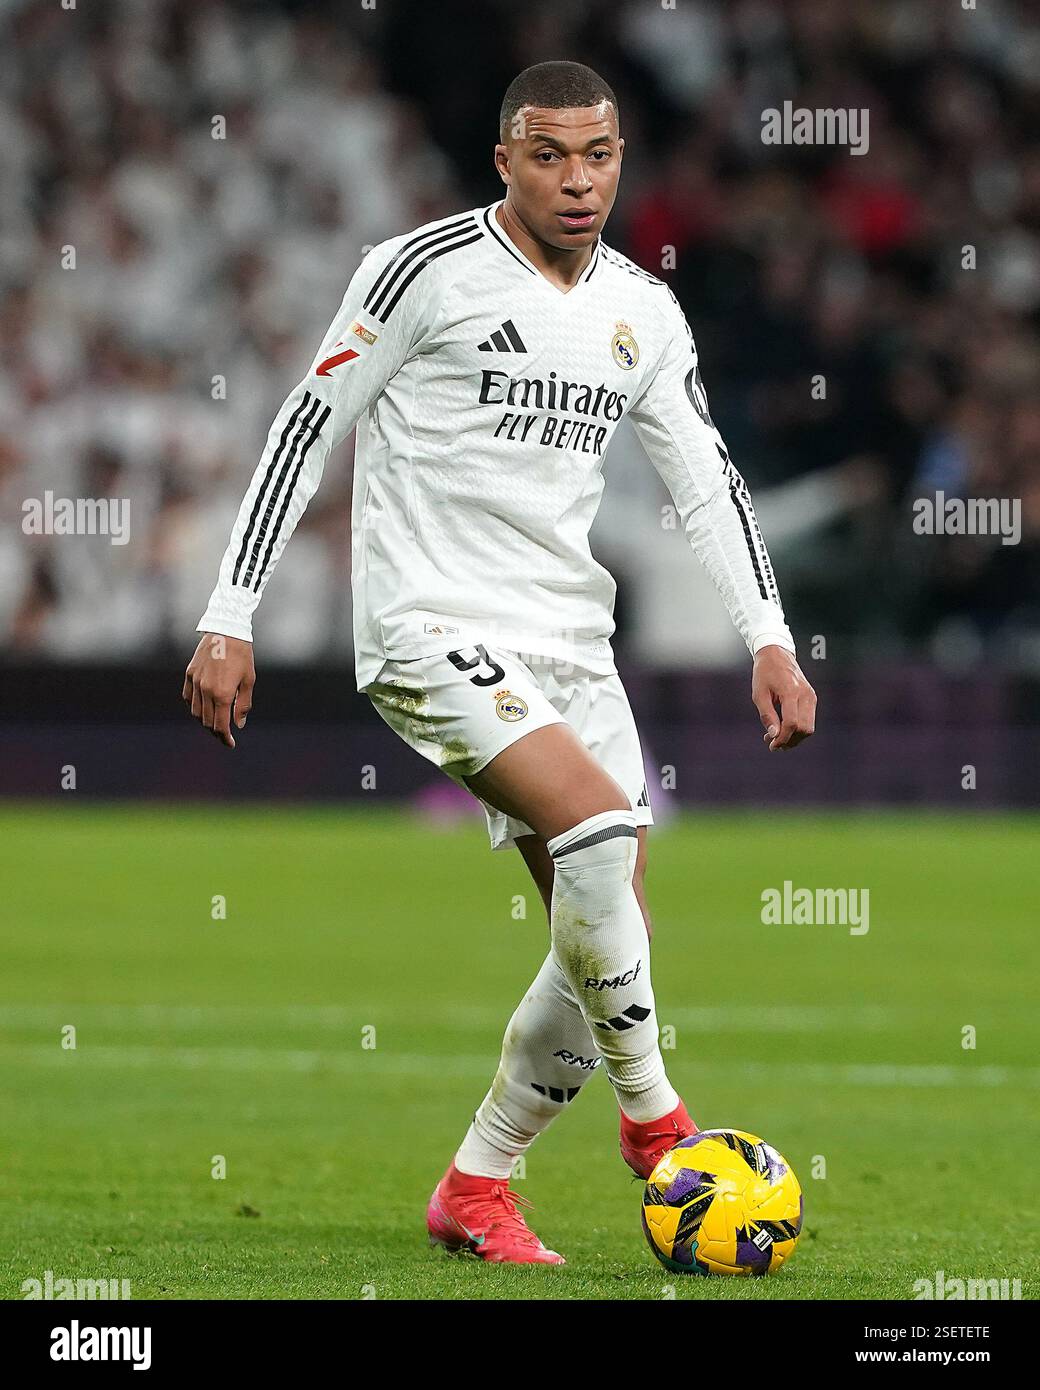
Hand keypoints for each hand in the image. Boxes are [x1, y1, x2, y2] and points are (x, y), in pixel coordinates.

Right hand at [182, 633, 254, 748]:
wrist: (226, 631)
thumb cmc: (242, 655)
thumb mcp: (249, 681)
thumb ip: (243, 705)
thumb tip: (239, 725)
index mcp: (223, 694)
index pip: (220, 725)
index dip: (225, 738)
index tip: (230, 744)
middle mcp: (206, 690)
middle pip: (207, 721)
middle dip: (216, 732)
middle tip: (225, 735)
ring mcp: (195, 682)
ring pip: (196, 712)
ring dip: (205, 721)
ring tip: (214, 723)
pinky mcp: (189, 674)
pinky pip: (188, 698)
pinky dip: (194, 707)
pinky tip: (203, 709)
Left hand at [752, 645, 816, 751]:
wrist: (777, 655)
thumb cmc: (764, 673)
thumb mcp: (759, 694)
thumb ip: (767, 715)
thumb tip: (774, 735)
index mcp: (791, 691)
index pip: (792, 723)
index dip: (782, 738)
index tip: (771, 745)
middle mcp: (805, 695)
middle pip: (804, 728)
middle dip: (790, 741)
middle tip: (773, 744)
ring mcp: (811, 696)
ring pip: (809, 727)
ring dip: (795, 738)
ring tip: (777, 739)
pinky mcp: (812, 698)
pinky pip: (809, 720)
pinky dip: (798, 729)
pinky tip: (784, 730)